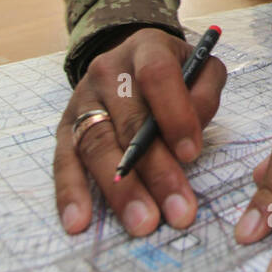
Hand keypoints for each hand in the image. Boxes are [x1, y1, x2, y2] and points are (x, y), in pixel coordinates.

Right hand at [54, 28, 226, 237]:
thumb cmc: (175, 73)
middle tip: (177, 210)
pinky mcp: (65, 127)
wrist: (130, 61)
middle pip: (129, 122)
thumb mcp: (201, 67)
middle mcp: (108, 71)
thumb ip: (206, 92)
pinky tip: (79, 221)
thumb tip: (189, 138)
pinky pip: (65, 161)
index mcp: (147, 48)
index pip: (157, 75)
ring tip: (142, 223)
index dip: (174, 114)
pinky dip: (71, 193)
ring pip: (98, 145)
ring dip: (120, 190)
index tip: (192, 154)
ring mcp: (83, 99)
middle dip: (155, 170)